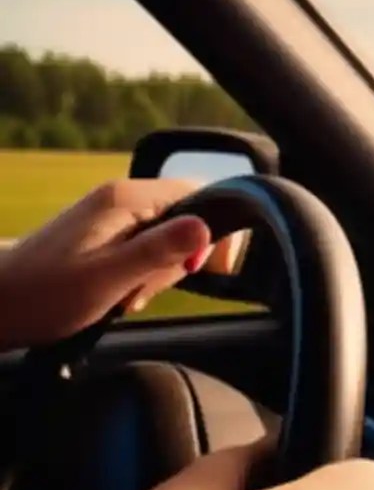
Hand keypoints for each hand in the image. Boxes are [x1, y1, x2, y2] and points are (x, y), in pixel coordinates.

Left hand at [0, 179, 233, 351]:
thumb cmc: (44, 295)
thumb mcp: (109, 278)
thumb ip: (160, 251)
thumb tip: (206, 227)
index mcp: (125, 199)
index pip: (199, 193)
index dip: (212, 231)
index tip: (203, 269)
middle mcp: (121, 200)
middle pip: (185, 220)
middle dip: (179, 260)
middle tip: (144, 288)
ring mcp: (111, 217)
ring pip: (166, 240)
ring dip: (158, 274)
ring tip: (126, 296)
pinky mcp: (104, 237)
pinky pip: (144, 252)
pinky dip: (140, 277)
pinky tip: (119, 295)